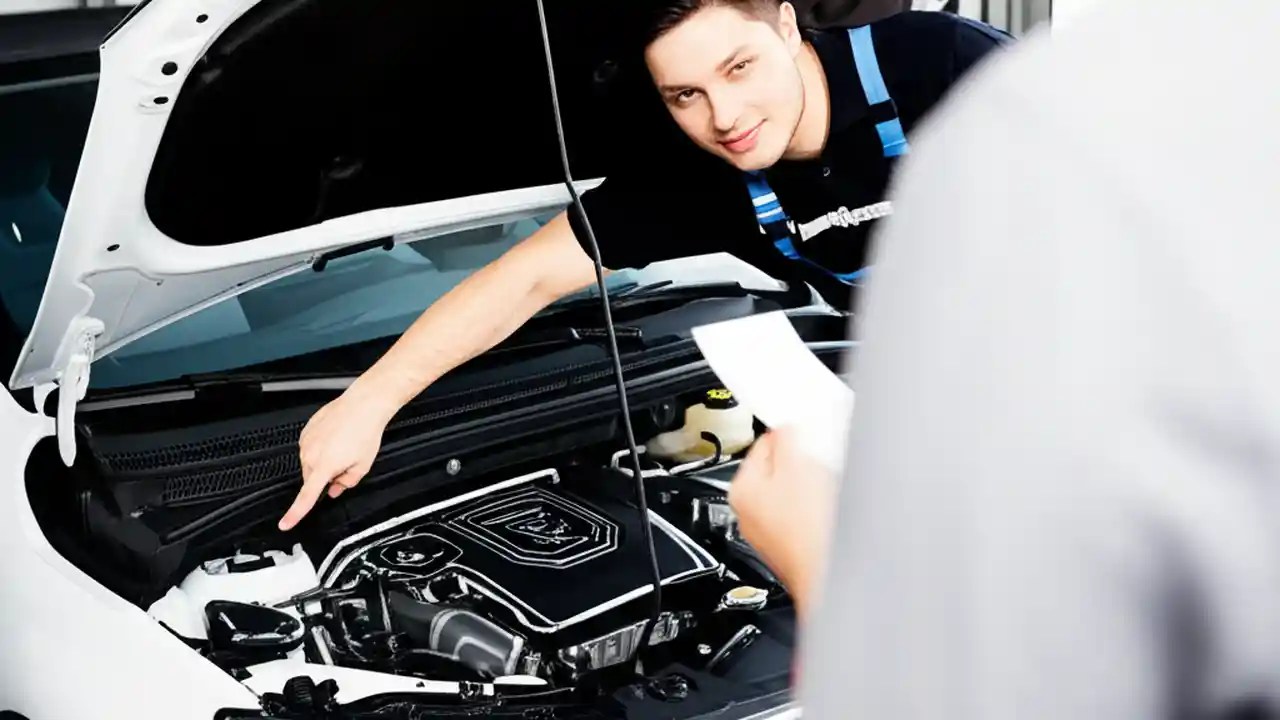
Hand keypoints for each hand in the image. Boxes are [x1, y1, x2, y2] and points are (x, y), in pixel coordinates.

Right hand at [278, 384, 398, 530]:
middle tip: (346, 463)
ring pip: (310, 463)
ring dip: (324, 461)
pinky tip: (336, 438)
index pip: (306, 496)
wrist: (362, 405)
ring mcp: (306, 441)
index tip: (285, 524)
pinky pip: (310, 448)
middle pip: (312, 478)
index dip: (295, 513)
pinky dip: (321, 448)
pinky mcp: (305, 431)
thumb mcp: (362, 465)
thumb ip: (346, 482)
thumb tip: (334, 489)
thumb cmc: (364, 431)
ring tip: (343, 446)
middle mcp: (310, 454)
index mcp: (324, 466)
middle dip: (326, 477)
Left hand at [728, 427, 836, 616]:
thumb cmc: (810, 530)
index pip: (763, 442)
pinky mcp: (795, 547)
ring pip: (795, 492)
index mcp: (742, 490)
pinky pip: (806, 515)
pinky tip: (833, 514)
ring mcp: (773, 534)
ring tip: (830, 489)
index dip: (791, 432)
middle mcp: (750, 514)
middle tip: (823, 460)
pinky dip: (820, 510)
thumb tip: (786, 421)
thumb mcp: (799, 464)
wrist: (832, 577)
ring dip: (814, 485)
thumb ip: (788, 435)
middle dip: (802, 461)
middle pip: (779, 468)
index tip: (807, 429)